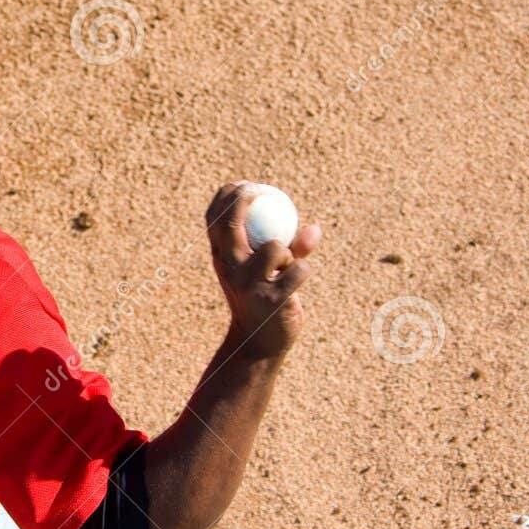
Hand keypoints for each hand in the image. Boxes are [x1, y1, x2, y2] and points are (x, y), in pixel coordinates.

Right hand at [205, 182, 320, 359]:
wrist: (257, 344)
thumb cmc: (262, 301)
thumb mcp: (268, 272)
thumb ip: (291, 249)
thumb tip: (314, 228)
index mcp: (221, 259)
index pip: (214, 219)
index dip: (227, 195)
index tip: (245, 184)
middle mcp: (228, 268)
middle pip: (230, 222)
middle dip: (245, 199)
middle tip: (263, 191)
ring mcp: (247, 284)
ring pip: (274, 248)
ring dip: (288, 252)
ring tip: (284, 266)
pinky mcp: (271, 300)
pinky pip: (298, 271)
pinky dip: (303, 272)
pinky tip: (296, 283)